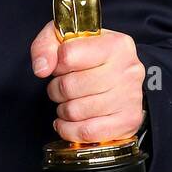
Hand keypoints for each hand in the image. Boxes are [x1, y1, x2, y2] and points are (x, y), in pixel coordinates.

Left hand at [30, 22, 145, 142]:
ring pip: (76, 111)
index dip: (56, 64)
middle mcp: (127, 69)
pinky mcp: (128, 121)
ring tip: (70, 102)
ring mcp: (130, 97)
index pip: (68, 55)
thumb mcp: (65, 39)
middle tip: (62, 88)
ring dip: (63, 109)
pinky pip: (87, 132)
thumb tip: (42, 69)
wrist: (120, 77)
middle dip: (56, 89)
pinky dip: (69, 130)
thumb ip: (46, 46)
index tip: (62, 67)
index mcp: (115, 44)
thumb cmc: (90, 58)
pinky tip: (69, 122)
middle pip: (69, 86)